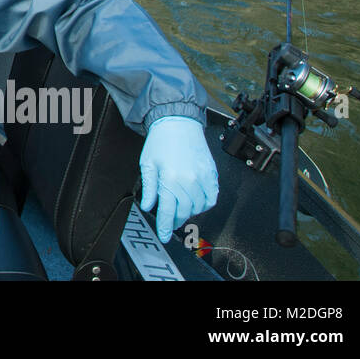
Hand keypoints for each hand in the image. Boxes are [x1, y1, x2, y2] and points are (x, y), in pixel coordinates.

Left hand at [139, 115, 218, 242]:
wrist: (178, 123)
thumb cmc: (161, 141)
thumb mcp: (147, 164)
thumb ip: (149, 188)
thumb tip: (148, 205)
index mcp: (169, 179)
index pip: (167, 210)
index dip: (165, 226)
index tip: (164, 235)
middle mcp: (188, 181)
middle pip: (184, 211)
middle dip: (176, 219)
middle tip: (170, 220)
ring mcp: (202, 178)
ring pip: (199, 207)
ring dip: (190, 212)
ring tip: (182, 209)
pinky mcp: (212, 174)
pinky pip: (212, 197)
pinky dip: (205, 204)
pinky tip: (196, 201)